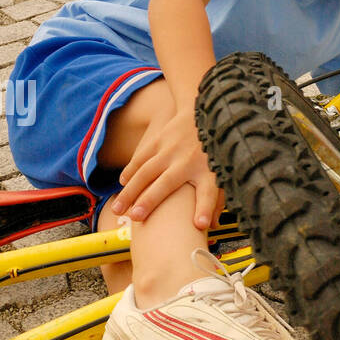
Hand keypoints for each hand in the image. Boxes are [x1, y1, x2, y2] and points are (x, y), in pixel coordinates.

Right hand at [110, 111, 221, 230]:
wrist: (203, 113)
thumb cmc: (213, 152)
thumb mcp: (222, 174)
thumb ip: (216, 200)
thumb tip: (212, 226)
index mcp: (208, 171)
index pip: (209, 192)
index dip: (205, 208)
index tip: (200, 224)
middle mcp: (188, 161)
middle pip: (166, 184)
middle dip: (150, 201)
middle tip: (135, 218)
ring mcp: (171, 150)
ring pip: (146, 172)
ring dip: (130, 191)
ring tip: (118, 209)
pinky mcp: (159, 140)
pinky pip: (141, 158)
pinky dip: (130, 171)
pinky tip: (122, 183)